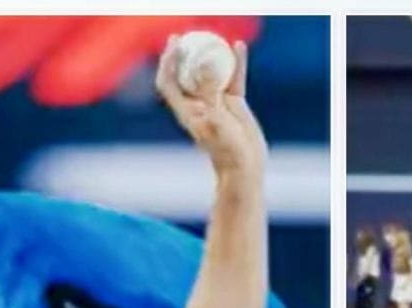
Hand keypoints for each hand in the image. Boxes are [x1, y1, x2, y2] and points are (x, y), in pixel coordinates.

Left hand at [154, 36, 267, 184]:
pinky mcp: (233, 103)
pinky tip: (239, 47)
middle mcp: (198, 103)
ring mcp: (216, 102)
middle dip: (184, 53)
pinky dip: (235, 62)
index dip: (166, 63)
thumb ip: (210, 93)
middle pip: (186, 72)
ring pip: (211, 71)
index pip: (168, 82)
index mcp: (186, 110)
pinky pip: (233, 77)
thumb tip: (206, 66)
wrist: (244, 166)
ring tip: (212, 36)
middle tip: (187, 36)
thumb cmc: (226, 149)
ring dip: (210, 54)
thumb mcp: (216, 120)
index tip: (173, 46)